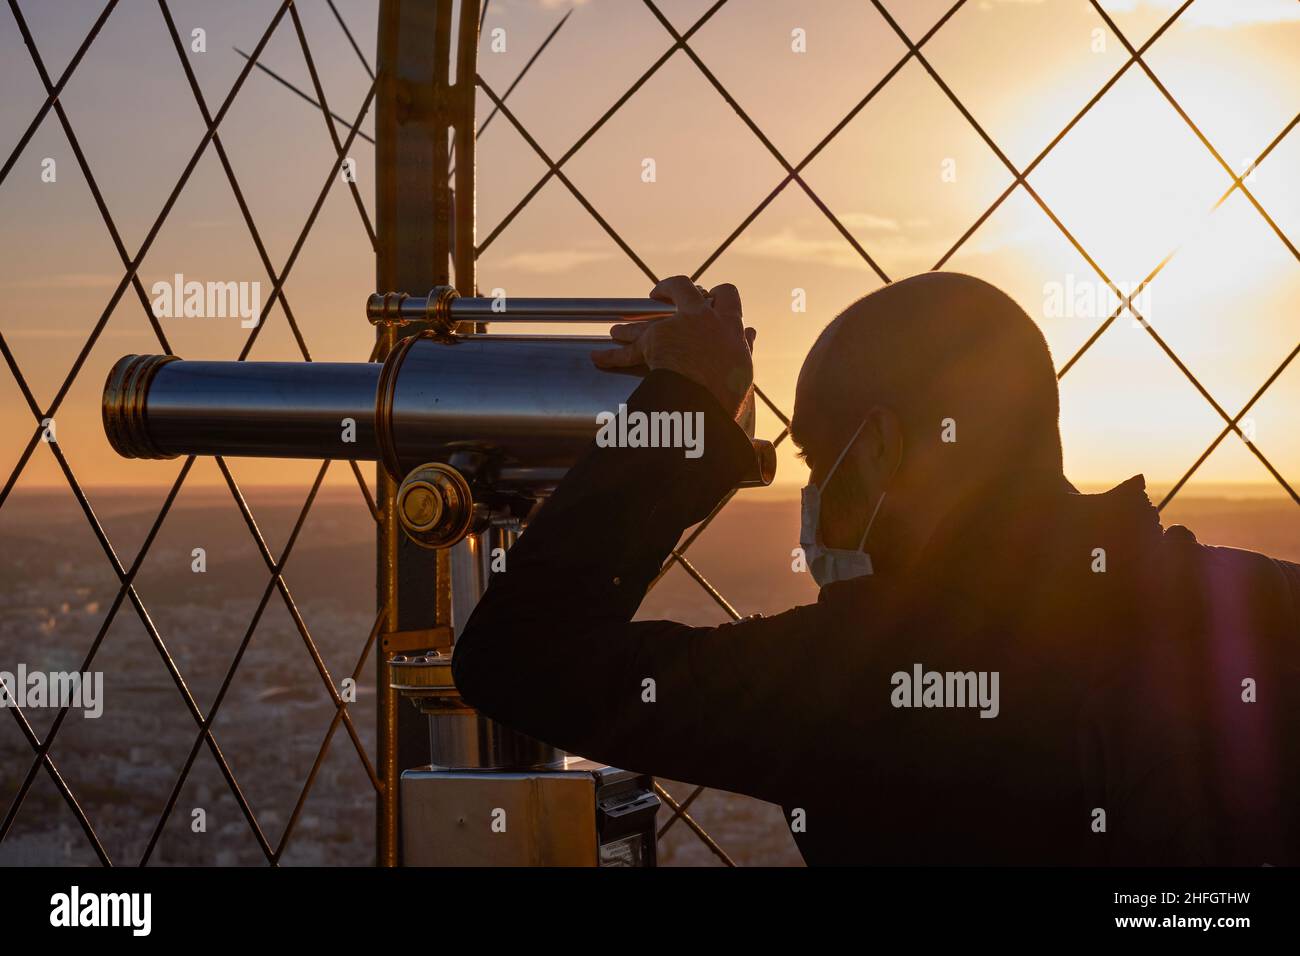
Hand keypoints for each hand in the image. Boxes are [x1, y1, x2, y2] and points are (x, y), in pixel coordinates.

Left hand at [590, 276, 756, 420]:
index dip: (716, 293)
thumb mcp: (744, 367)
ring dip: (631, 326)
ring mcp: (674, 328)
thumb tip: (749, 331)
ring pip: (647, 319)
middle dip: (669, 288)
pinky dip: (611, 355)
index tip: (707, 296)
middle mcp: (701, 318)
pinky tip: (598, 356)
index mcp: (728, 324)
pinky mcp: (652, 344)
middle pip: (683, 286)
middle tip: (657, 295)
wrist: (706, 402)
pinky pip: (627, 351)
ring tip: (617, 330)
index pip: (727, 294)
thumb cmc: (729, 390)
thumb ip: (745, 346)